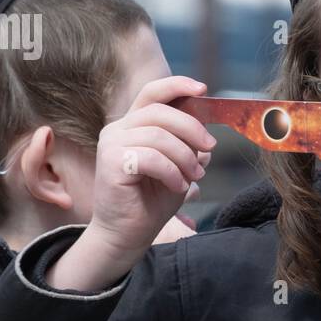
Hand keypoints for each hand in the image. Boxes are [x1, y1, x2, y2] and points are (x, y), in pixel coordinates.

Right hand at [47, 76, 214, 290]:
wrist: (128, 235)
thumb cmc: (151, 201)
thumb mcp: (178, 167)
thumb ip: (188, 145)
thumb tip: (208, 130)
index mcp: (133, 125)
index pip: (152, 93)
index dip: (177, 85)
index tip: (203, 90)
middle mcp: (118, 129)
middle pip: (160, 111)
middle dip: (191, 128)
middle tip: (210, 147)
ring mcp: (110, 144)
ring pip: (159, 136)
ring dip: (184, 156)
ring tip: (194, 176)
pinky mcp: (110, 162)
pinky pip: (151, 157)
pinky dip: (171, 172)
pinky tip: (178, 186)